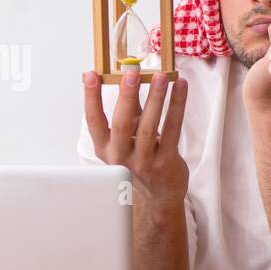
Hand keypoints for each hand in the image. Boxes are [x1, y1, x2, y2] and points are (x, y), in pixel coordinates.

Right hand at [83, 69, 189, 206]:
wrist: (158, 195)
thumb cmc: (141, 161)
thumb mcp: (127, 138)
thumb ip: (128, 111)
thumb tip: (127, 79)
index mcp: (105, 148)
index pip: (94, 121)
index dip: (91, 98)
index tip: (91, 76)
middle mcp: (121, 156)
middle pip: (121, 124)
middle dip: (126, 96)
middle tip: (131, 74)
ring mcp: (144, 161)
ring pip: (149, 127)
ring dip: (155, 98)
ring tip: (160, 76)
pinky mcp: (165, 162)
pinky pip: (172, 130)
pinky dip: (176, 106)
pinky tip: (179, 88)